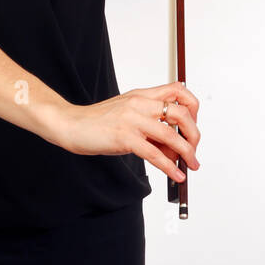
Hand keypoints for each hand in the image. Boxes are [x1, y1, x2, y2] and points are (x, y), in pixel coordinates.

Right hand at [55, 81, 200, 184]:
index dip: (192, 107)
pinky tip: (176, 175)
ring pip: (171, 135)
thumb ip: (151, 129)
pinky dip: (169, 167)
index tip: (193, 124)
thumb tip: (175, 150)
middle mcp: (140, 104)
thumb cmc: (98, 122)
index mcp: (142, 95)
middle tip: (193, 149)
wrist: (71, 124)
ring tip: (191, 164)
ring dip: (187, 152)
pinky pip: (154, 153)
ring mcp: (133, 120)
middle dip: (194, 134)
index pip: (178, 90)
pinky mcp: (125, 137)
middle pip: (181, 113)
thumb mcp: (128, 117)